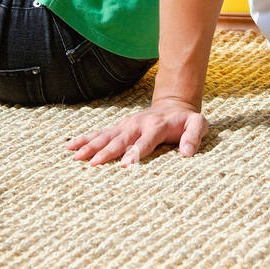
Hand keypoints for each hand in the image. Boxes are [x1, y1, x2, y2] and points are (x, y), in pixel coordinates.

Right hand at [65, 96, 207, 164]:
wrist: (174, 105)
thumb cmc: (187, 121)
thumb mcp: (199, 125)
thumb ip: (194, 136)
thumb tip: (187, 153)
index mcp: (157, 126)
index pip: (146, 141)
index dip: (136, 152)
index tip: (126, 164)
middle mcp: (138, 124)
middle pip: (121, 139)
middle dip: (107, 151)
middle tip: (93, 164)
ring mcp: (127, 125)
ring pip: (106, 135)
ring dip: (91, 145)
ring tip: (75, 157)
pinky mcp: (119, 126)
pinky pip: (100, 133)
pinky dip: (84, 139)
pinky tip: (70, 146)